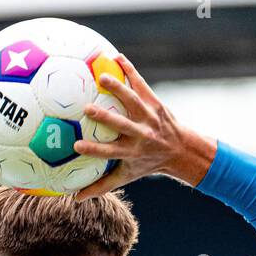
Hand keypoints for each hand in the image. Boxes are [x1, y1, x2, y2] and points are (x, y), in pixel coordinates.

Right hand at [72, 55, 216, 200]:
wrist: (180, 150)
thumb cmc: (147, 164)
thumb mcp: (126, 176)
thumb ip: (100, 186)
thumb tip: (75, 198)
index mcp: (130, 152)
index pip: (108, 152)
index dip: (93, 150)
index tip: (76, 146)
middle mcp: (140, 135)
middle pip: (120, 125)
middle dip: (105, 118)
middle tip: (86, 109)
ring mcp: (148, 117)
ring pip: (132, 101)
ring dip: (118, 88)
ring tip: (101, 76)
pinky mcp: (154, 103)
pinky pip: (141, 84)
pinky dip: (130, 70)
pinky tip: (116, 57)